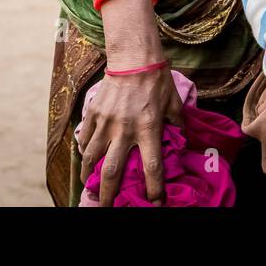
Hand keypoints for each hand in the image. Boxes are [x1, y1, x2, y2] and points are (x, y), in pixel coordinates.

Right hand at [75, 65, 182, 205]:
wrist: (133, 57)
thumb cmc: (157, 80)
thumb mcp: (174, 103)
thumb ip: (177, 124)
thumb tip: (182, 139)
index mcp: (148, 128)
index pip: (151, 166)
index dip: (153, 188)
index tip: (155, 202)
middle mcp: (124, 129)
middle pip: (112, 171)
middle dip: (108, 194)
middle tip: (107, 207)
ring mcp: (106, 122)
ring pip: (91, 157)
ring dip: (89, 176)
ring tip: (90, 187)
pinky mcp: (93, 113)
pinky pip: (85, 139)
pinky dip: (84, 152)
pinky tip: (86, 159)